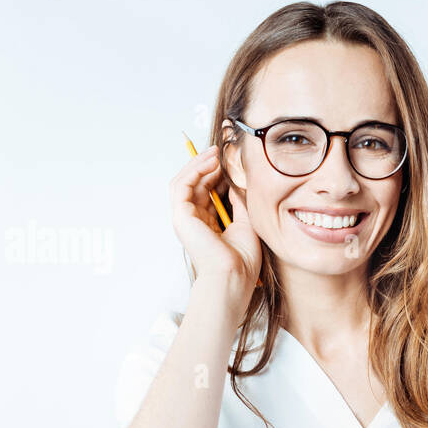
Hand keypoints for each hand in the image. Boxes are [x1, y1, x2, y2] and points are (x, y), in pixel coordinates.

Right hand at [170, 144, 262, 311]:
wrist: (235, 276)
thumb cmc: (242, 259)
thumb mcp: (246, 222)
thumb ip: (239, 201)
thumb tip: (236, 182)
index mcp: (207, 224)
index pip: (207, 192)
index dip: (216, 175)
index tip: (229, 162)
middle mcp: (193, 220)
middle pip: (195, 184)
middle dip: (206, 165)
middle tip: (221, 151)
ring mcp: (185, 218)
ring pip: (185, 181)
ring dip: (198, 164)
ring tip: (214, 153)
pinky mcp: (181, 216)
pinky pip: (182, 185)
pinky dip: (194, 170)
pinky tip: (209, 163)